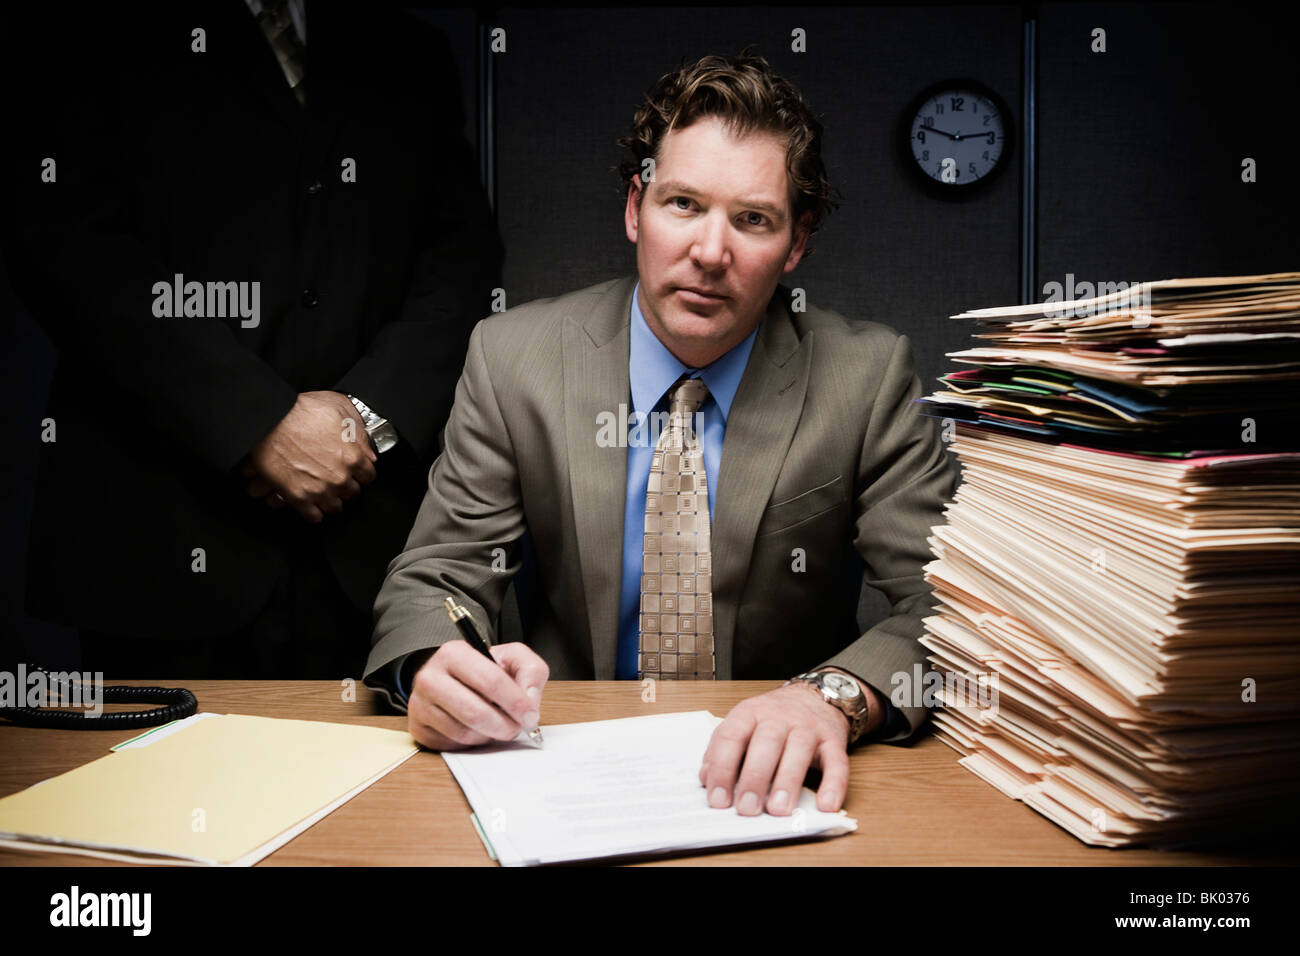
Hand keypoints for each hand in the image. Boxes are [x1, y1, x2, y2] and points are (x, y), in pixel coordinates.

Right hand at [243, 390, 376, 521]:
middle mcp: (339, 477)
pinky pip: (313, 516)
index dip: (361, 473)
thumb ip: (358, 433)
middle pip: (352, 493)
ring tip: (324, 493)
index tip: (356, 472)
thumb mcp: (340, 409)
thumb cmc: (302, 411)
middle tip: (337, 479)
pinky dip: (313, 512)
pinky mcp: (298, 498)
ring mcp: (319, 490)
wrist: (269, 421)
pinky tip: (311, 505)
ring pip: (334, 507)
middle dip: (346, 486)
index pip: (368, 476)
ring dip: (331, 501)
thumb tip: (368, 451)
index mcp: (353, 457)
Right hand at [406, 640, 549, 750]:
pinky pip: (452, 745)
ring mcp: (420, 704)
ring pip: (464, 733)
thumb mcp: (511, 658)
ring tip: (496, 724)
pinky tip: (476, 729)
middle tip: (516, 728)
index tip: (530, 715)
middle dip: (504, 725)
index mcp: (454, 653)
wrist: (451, 679)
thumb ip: (530, 671)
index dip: (516, 702)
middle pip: (475, 712)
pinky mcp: (418, 728)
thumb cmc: (483, 671)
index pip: (490, 681)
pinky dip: (472, 743)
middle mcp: (430, 677)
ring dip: (489, 735)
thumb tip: (529, 701)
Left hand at [698, 681, 858, 815]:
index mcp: (750, 713)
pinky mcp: (833, 740)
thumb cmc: (773, 719)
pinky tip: (826, 805)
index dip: (722, 768)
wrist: (815, 696)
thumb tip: (706, 778)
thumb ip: (722, 750)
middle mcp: (779, 717)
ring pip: (799, 751)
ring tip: (778, 810)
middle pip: (766, 743)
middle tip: (747, 808)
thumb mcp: (743, 725)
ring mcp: (808, 727)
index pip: (732, 737)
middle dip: (754, 777)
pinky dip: (833, 784)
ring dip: (788, 781)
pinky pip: (837, 762)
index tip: (717, 799)